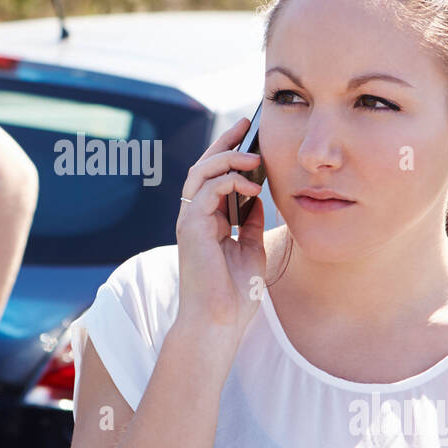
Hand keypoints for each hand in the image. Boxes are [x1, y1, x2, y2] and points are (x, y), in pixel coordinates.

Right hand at [174, 116, 267, 343]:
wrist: (219, 323)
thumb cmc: (234, 294)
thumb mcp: (250, 249)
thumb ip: (250, 222)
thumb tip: (257, 196)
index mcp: (207, 221)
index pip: (215, 177)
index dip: (230, 153)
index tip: (251, 135)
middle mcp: (194, 217)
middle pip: (204, 166)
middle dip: (225, 142)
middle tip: (248, 124)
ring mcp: (189, 221)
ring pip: (202, 172)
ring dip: (228, 158)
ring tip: (255, 156)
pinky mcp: (190, 227)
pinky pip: (207, 191)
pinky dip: (230, 182)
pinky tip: (253, 186)